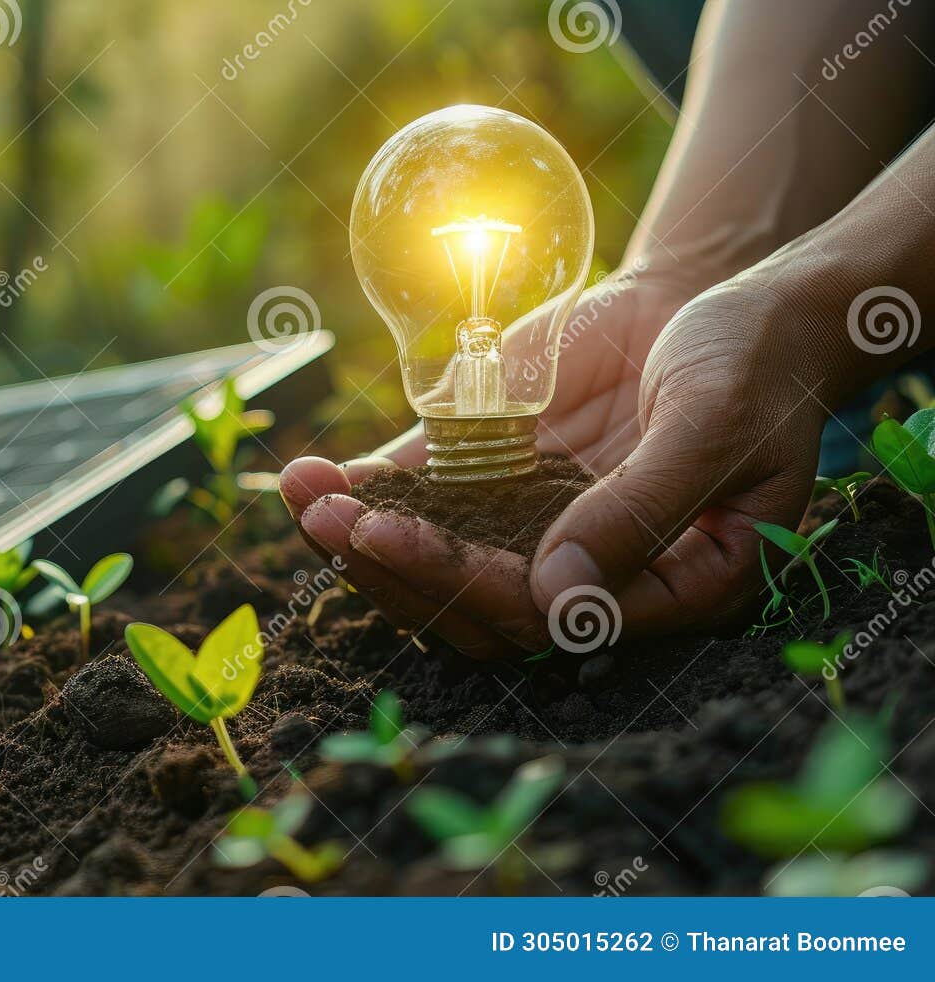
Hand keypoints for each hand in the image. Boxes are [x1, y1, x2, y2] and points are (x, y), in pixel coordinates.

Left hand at [281, 272, 822, 658]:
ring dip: (361, 536)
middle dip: (392, 568)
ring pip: (439, 558)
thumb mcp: (712, 427)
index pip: (549, 615)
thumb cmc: (751, 364)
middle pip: (476, 604)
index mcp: (662, 589)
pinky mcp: (503, 476)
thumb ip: (640, 510)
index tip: (397, 540)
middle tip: (324, 524)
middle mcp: (588, 572)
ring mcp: (537, 526)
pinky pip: (428, 496)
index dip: (468, 586)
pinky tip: (314, 475)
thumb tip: (557, 599)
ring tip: (298, 495)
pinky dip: (370, 489)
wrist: (725, 299)